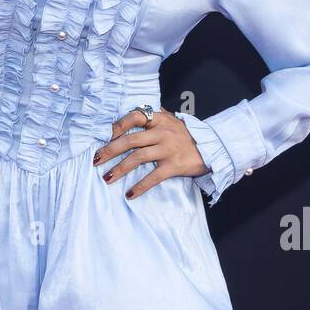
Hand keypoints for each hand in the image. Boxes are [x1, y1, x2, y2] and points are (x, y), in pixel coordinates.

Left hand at [92, 108, 209, 198]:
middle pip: (130, 140)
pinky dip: (140, 186)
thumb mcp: (172, 120)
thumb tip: (133, 115)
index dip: (118, 125)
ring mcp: (168, 149)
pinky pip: (154, 177)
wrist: (213, 147)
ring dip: (119, 169)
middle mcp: (162, 132)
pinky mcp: (174, 166)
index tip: (105, 135)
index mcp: (159, 119)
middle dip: (110, 150)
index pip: (135, 116)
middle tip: (96, 159)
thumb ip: (155, 116)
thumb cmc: (188, 135)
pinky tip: (130, 194)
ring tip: (107, 178)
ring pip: (138, 158)